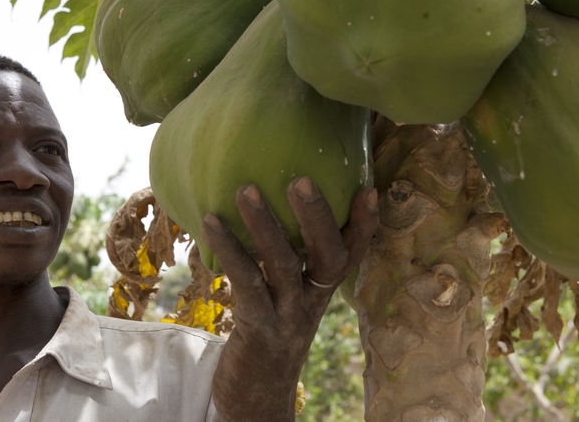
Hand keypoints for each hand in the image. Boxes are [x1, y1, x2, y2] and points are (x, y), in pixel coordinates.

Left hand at [202, 177, 378, 421]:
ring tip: (246, 189)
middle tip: (301, 179)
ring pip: (284, 265)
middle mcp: (312, 304)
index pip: (353, 256)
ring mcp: (287, 317)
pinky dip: (230, 250)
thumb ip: (281, 264)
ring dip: (265, 225)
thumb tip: (261, 205)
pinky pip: (247, 283)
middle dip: (318, 216)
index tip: (368, 189)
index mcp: (321, 293)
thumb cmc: (265, 337)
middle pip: (328, 256)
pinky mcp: (258, 329)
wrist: (255, 401)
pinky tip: (210, 222)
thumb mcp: (282, 300)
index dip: (364, 225)